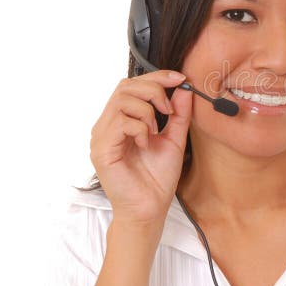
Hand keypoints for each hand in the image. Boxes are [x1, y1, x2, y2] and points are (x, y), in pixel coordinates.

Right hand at [89, 70, 192, 225]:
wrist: (149, 209)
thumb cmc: (157, 178)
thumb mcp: (174, 139)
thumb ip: (179, 114)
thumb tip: (184, 89)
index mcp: (122, 120)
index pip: (133, 85)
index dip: (157, 77)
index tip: (180, 78)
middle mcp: (107, 125)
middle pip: (126, 86)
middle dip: (153, 90)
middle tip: (169, 110)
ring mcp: (101, 137)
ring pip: (123, 100)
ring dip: (148, 111)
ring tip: (156, 131)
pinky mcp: (101, 150)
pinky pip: (120, 122)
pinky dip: (140, 128)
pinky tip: (146, 143)